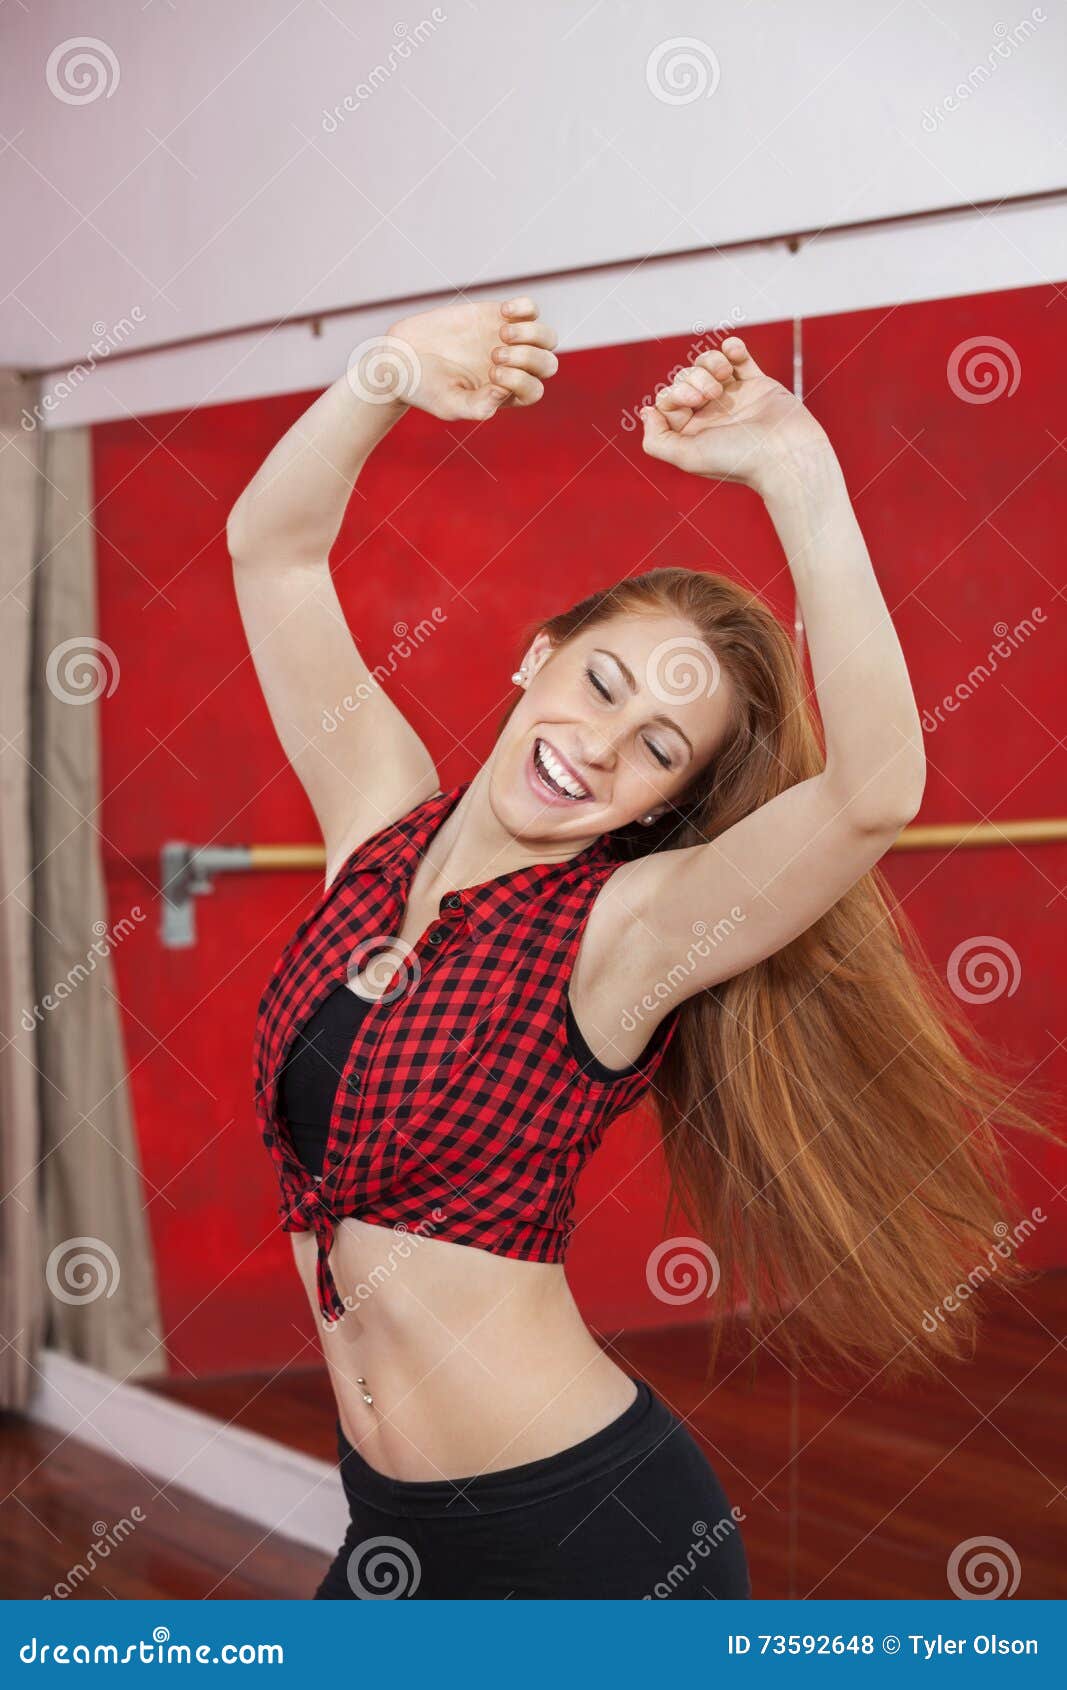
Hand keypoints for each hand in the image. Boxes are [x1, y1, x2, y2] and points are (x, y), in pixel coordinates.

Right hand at [382, 296, 558, 422]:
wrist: (402, 356)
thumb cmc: (425, 388)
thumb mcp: (449, 404)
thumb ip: (478, 406)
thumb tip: (505, 392)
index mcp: (506, 395)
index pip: (533, 390)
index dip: (521, 381)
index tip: (492, 374)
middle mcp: (513, 368)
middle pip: (548, 364)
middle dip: (528, 358)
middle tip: (495, 353)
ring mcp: (508, 341)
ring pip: (547, 337)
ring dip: (533, 334)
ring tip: (502, 333)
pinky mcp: (497, 315)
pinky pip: (530, 309)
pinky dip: (525, 308)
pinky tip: (503, 312)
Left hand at [639, 336, 829, 491]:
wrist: (785, 453)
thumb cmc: (737, 458)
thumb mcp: (686, 456)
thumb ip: (657, 441)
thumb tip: (646, 413)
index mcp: (692, 432)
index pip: (667, 400)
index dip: (675, 394)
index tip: (693, 402)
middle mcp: (711, 415)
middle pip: (685, 378)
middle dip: (694, 378)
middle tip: (711, 394)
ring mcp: (734, 397)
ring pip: (709, 364)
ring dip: (711, 361)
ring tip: (726, 376)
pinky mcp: (757, 384)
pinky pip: (739, 357)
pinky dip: (732, 348)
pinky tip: (734, 352)